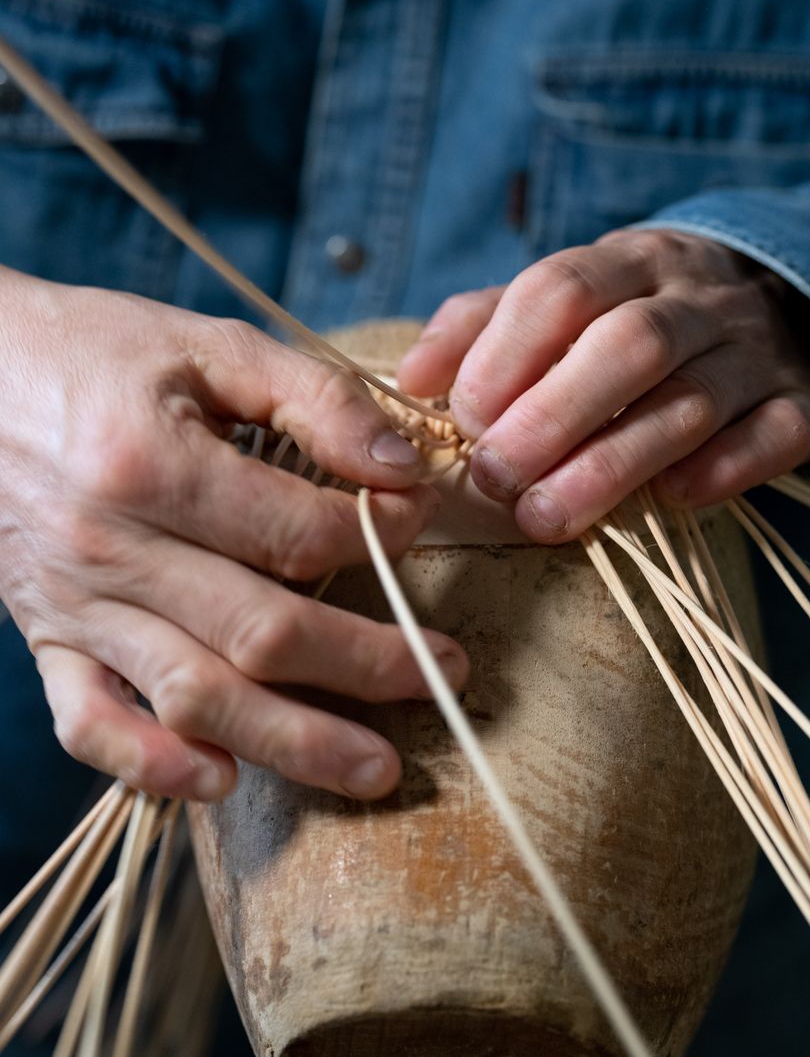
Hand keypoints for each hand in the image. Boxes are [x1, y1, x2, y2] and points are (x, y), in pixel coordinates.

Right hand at [0, 270, 467, 801]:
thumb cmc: (96, 351)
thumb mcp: (209, 344)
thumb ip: (314, 397)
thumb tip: (403, 465)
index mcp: (152, 465)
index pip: (298, 533)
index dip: (379, 533)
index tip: (416, 519)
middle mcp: (109, 549)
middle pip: (263, 633)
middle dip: (371, 663)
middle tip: (446, 674)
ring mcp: (72, 606)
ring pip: (195, 698)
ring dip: (294, 741)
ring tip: (377, 767)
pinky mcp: (46, 638)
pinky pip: (88, 726)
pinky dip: (152, 767)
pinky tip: (222, 782)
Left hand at [399, 229, 809, 540]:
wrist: (768, 314)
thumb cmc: (634, 318)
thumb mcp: (566, 302)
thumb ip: (483, 328)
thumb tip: (411, 377)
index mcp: (627, 262)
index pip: (563, 288)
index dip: (506, 355)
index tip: (465, 420)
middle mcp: (695, 299)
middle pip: (627, 345)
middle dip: (552, 416)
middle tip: (496, 479)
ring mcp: (753, 351)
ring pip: (691, 399)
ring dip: (613, 463)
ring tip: (545, 516)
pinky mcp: (800, 403)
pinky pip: (771, 434)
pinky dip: (722, 468)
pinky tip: (671, 498)